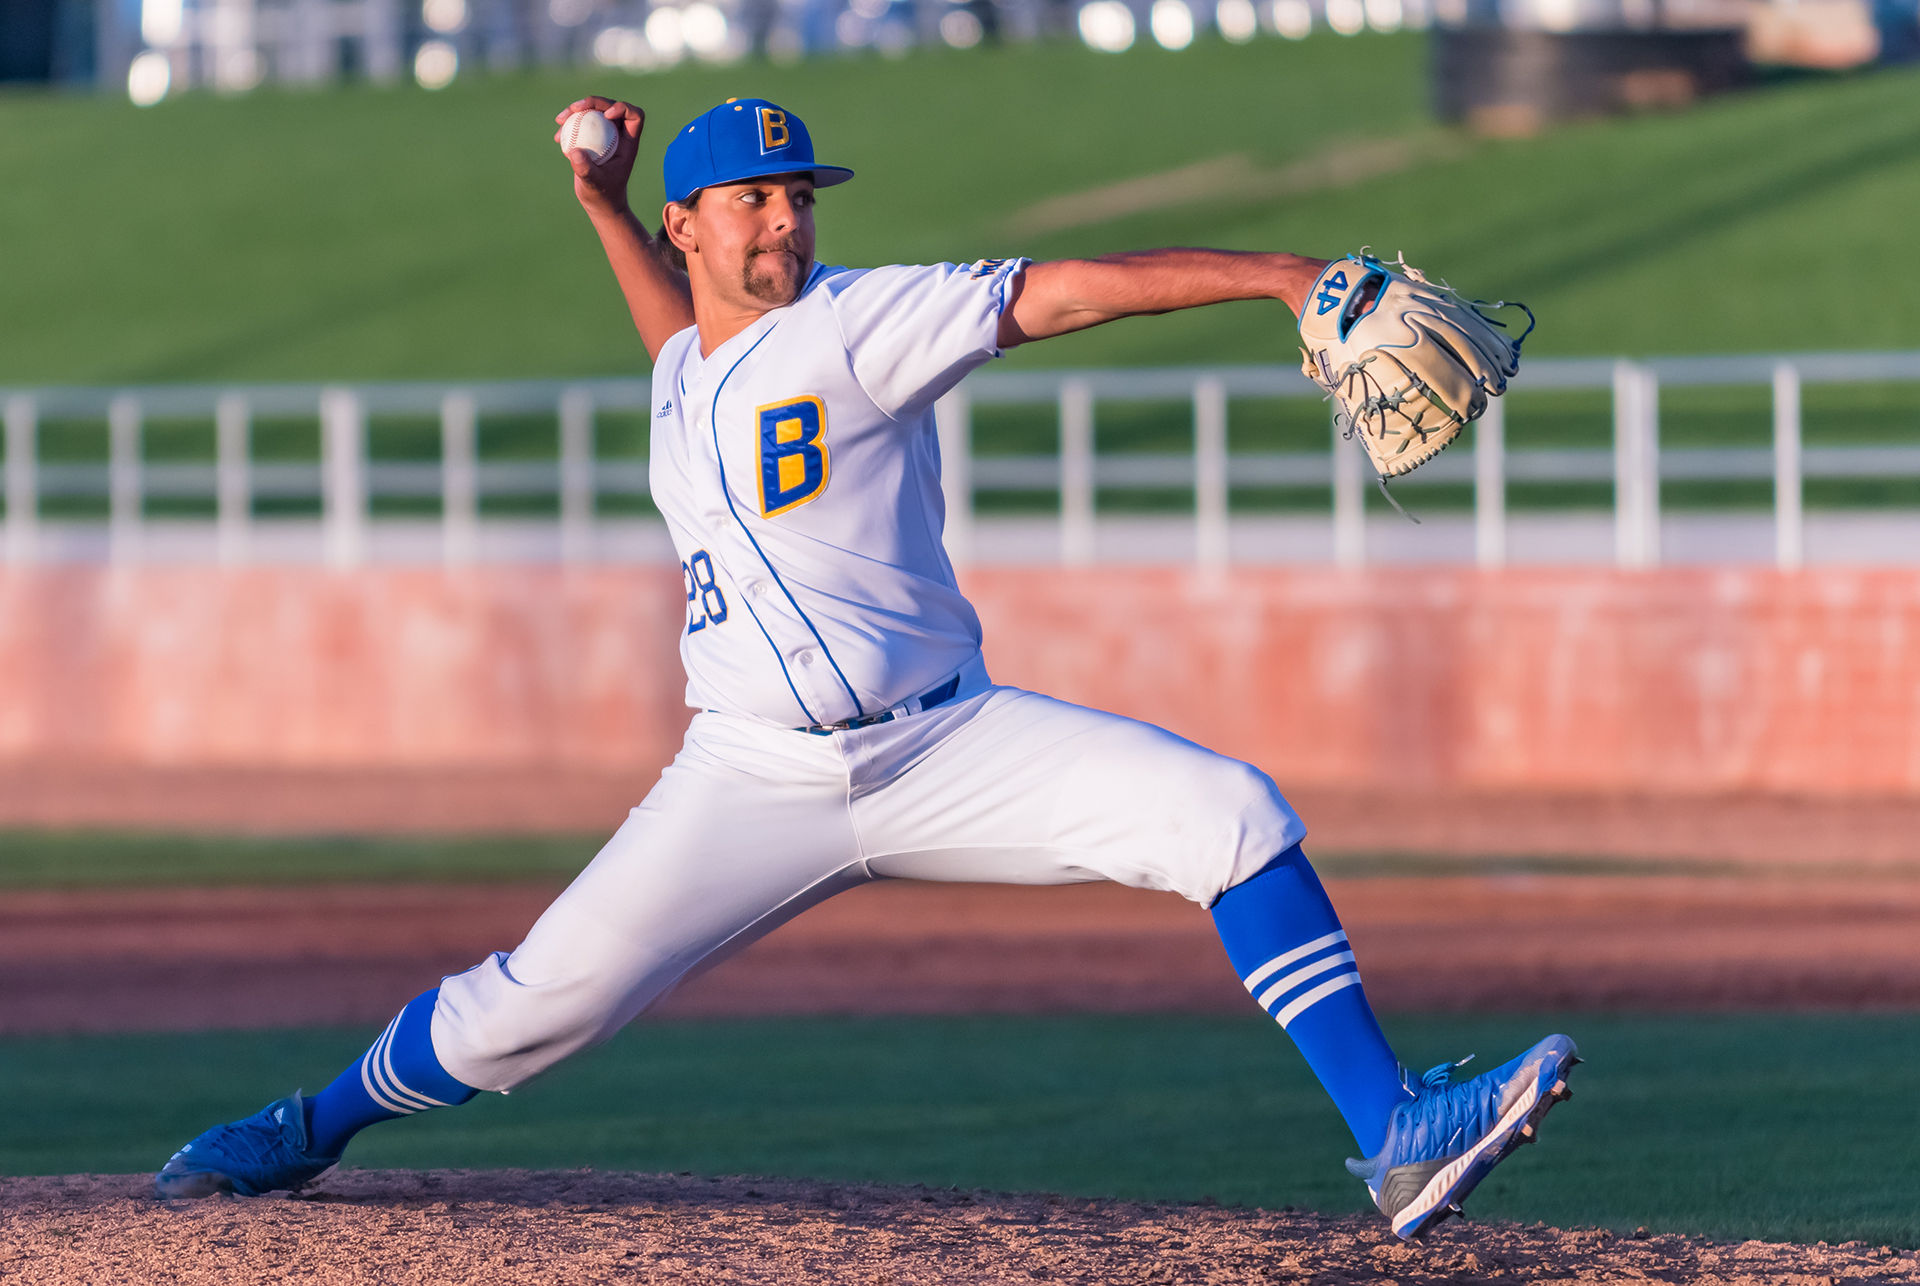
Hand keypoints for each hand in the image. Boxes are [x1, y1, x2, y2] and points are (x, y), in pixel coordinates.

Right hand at [553, 97, 644, 219]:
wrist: (599, 202)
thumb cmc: (602, 196)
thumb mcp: (594, 184)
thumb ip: (586, 170)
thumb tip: (574, 151)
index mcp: (628, 143)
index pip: (635, 116)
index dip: (623, 108)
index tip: (606, 115)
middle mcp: (618, 135)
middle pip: (609, 107)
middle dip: (593, 102)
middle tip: (574, 108)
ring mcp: (604, 135)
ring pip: (593, 112)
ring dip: (576, 111)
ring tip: (560, 120)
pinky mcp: (591, 139)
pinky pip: (581, 124)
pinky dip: (568, 126)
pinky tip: (557, 137)